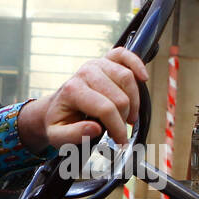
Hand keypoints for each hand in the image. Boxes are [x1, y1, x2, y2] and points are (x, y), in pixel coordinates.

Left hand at [22, 47, 148, 150]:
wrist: (55, 107)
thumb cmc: (59, 121)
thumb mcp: (58, 136)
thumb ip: (73, 135)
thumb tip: (95, 129)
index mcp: (73, 90)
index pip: (106, 109)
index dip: (118, 128)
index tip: (121, 142)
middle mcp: (85, 72)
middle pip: (120, 97)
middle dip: (124, 119)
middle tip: (120, 131)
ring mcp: (97, 64)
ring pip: (128, 79)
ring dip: (134, 102)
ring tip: (128, 116)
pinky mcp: (106, 59)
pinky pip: (125, 55)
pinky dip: (137, 64)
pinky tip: (143, 78)